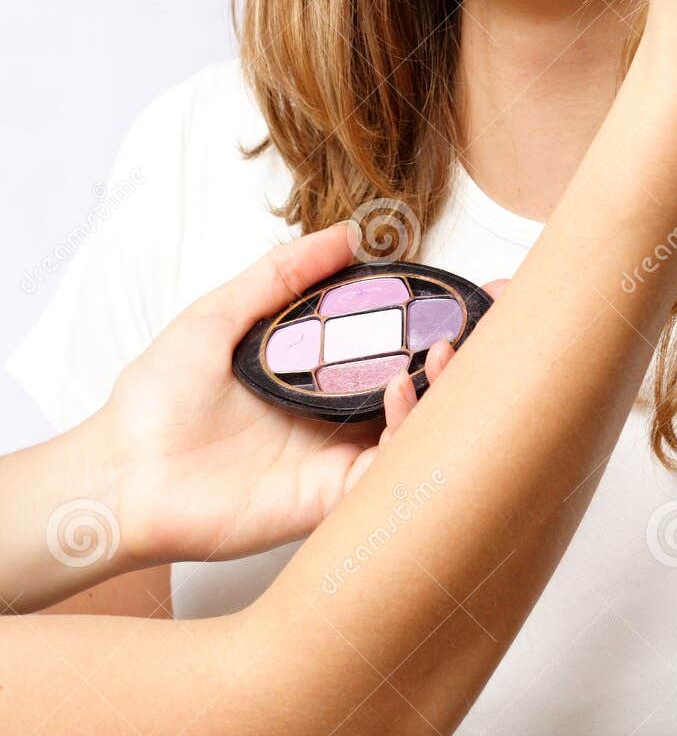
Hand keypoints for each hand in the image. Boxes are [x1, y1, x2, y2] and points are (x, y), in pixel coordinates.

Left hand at [98, 223, 504, 569]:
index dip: (444, 321)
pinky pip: (390, 473)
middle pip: (425, 387)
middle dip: (470, 353)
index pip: (401, 346)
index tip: (484, 291)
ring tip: (449, 351)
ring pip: (420, 431)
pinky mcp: (330, 500)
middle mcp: (341, 420)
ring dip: (446, 391)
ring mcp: (340, 461)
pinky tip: (401, 393)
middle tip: (498, 317)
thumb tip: (346, 234)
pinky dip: (408, 434)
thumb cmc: (158, 398)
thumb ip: (282, 275)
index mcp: (322, 379)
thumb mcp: (220, 315)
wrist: (120, 469)